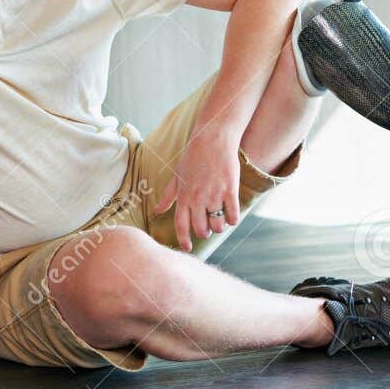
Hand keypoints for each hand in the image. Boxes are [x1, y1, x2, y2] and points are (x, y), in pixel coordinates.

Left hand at [153, 129, 241, 251]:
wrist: (212, 140)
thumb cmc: (192, 158)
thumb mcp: (177, 177)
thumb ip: (168, 197)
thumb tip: (156, 212)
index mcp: (183, 196)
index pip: (181, 225)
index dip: (184, 240)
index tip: (187, 248)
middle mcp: (197, 199)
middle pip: (201, 229)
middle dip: (204, 232)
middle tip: (207, 227)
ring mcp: (214, 195)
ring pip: (218, 225)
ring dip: (219, 227)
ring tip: (219, 221)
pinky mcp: (230, 190)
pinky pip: (233, 215)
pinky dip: (232, 220)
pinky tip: (231, 217)